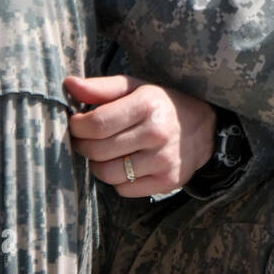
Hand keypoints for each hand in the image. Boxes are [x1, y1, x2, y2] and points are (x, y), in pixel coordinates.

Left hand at [64, 75, 216, 197]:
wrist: (205, 127)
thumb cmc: (161, 105)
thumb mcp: (135, 88)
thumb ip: (101, 87)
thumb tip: (68, 84)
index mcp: (147, 105)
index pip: (95, 124)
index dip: (77, 127)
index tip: (76, 124)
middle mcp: (156, 133)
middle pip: (97, 150)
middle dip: (83, 145)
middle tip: (87, 139)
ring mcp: (162, 160)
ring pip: (107, 174)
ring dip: (98, 165)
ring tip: (105, 152)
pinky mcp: (166, 182)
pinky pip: (123, 189)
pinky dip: (118, 180)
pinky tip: (127, 164)